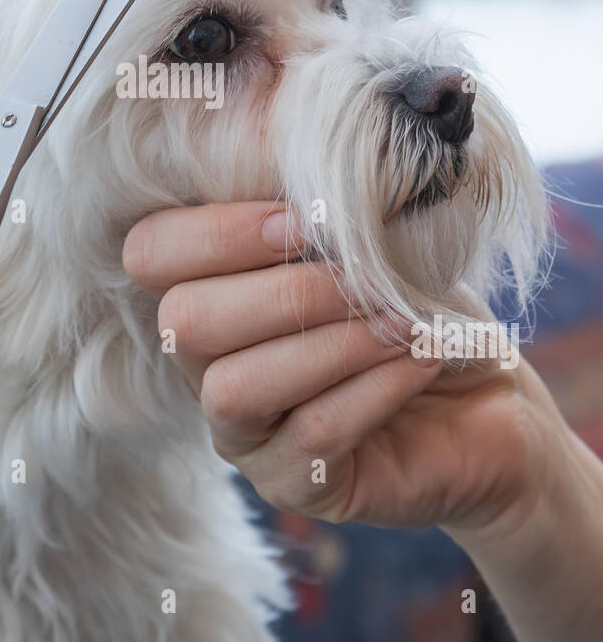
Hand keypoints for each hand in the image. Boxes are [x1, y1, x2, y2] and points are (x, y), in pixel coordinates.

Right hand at [124, 201, 565, 537]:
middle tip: (364, 276)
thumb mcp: (371, 238)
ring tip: (401, 320)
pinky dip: (373, 387)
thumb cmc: (418, 302)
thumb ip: (322, 205)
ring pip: (235, 388)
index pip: (150, 253)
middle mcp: (206, 365)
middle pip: (185, 322)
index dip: (216, 232)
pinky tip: (421, 357)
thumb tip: (310, 154)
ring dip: (329, 343)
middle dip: (284, 290)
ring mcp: (243, 434)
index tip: (305, 219)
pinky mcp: (293, 486)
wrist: (490, 397)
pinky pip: (311, 434)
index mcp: (211, 289)